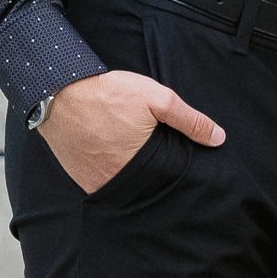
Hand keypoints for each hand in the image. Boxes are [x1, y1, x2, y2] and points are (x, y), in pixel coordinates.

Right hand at [37, 70, 224, 195]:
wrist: (58, 92)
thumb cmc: (109, 94)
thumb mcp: (156, 98)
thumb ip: (189, 120)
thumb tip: (218, 139)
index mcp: (142, 167)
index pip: (168, 179)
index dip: (174, 167)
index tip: (174, 155)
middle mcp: (119, 182)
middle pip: (146, 184)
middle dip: (153, 172)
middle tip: (151, 151)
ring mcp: (97, 183)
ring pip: (124, 184)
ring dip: (130, 173)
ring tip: (131, 151)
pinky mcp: (81, 178)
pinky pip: (103, 181)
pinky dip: (110, 171)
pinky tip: (112, 153)